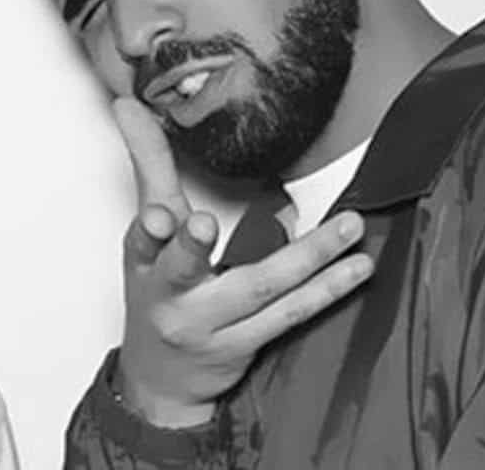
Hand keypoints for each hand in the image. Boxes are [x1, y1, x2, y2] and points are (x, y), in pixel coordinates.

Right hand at [112, 97, 372, 427]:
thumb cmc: (156, 290)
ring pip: (256, 290)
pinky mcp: (245, 345)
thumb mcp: (145, 230)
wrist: (161, 379)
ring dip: (306, 258)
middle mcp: (170, 297)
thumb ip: (147, 164)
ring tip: (348, 226)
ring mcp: (209, 326)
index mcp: (143, 263)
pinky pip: (289, 315)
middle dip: (191, 246)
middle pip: (182, 270)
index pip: (140, 241)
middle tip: (202, 223)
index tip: (158, 217)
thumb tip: (128, 105)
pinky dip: (326, 291)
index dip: (149, 230)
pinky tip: (357, 266)